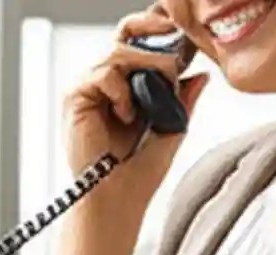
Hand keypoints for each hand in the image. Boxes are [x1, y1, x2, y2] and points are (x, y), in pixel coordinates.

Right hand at [64, 4, 209, 208]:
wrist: (118, 200)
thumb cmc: (139, 174)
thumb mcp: (172, 129)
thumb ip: (184, 101)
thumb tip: (201, 74)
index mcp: (125, 88)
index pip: (138, 44)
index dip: (157, 31)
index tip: (182, 35)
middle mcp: (104, 84)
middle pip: (126, 36)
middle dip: (152, 31)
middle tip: (175, 53)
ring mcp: (88, 89)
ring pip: (119, 52)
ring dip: (146, 69)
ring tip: (155, 99)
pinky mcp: (75, 97)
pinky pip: (104, 73)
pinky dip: (122, 92)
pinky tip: (127, 117)